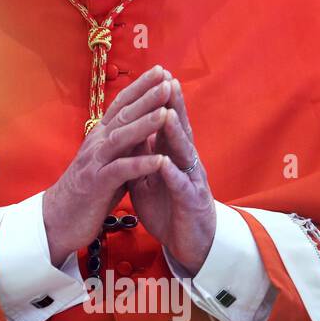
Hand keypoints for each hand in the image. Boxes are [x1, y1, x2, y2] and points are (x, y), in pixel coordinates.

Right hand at [41, 66, 174, 266]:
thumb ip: (126, 145)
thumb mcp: (109, 162)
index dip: (140, 87)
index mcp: (101, 137)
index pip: (121, 105)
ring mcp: (95, 162)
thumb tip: (145, 128)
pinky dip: (140, 165)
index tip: (161, 71)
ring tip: (166, 112)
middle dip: (146, 97)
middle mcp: (96, 143)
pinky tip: (159, 160)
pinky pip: (120, 171)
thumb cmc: (88, 191)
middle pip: (123, 115)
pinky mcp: (96, 184)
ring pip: (121, 138)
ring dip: (144, 125)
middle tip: (166, 79)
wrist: (59, 218)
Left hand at [127, 71, 215, 275]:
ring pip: (183, 154)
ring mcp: (190, 181)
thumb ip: (141, 155)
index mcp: (172, 156)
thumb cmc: (169, 208)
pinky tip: (165, 163)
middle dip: (173, 106)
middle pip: (179, 130)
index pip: (166, 123)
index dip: (160, 102)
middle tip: (168, 81)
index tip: (153, 77)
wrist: (189, 243)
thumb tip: (128, 132)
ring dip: (174, 134)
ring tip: (166, 115)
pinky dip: (172, 174)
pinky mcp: (191, 203)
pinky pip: (181, 186)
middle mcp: (185, 163)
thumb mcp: (150, 178)